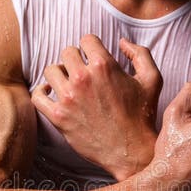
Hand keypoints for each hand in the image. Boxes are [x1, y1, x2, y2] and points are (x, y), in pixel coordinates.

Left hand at [31, 34, 161, 179]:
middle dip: (76, 59)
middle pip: (67, 52)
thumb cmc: (142, 116)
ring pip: (51, 71)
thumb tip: (122, 42)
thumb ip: (140, 54)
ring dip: (59, 74)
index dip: (91, 47)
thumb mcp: (152, 80)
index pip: (86, 40)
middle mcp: (83, 78)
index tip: (93, 57)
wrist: (131, 150)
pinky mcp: (58, 117)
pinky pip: (37, 96)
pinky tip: (50, 92)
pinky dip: (41, 92)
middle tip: (82, 71)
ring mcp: (68, 98)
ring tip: (68, 82)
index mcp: (104, 66)